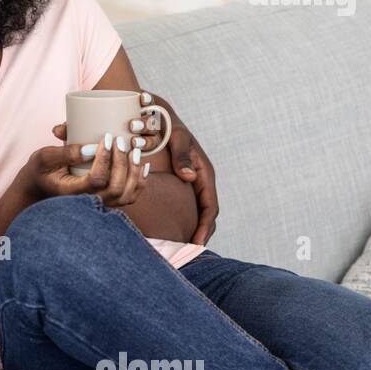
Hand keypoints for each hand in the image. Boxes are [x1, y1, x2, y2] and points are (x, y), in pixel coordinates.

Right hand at [24, 128, 146, 205]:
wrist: (40, 186)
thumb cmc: (41, 169)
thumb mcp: (45, 157)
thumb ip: (66, 152)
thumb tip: (90, 147)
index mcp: (71, 192)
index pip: (96, 180)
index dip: (105, 159)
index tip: (106, 138)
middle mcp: (87, 202)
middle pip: (115, 188)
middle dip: (122, 162)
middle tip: (120, 140)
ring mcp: (99, 204)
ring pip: (126, 195)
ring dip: (134, 171)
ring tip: (134, 150)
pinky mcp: (107, 201)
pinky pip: (130, 197)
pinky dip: (139, 181)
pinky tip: (142, 164)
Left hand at [168, 121, 218, 244]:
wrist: (160, 115)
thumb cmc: (170, 125)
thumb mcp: (178, 138)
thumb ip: (182, 156)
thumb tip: (189, 177)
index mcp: (204, 173)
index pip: (210, 208)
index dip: (204, 228)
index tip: (196, 244)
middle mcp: (201, 180)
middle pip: (207, 215)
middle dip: (201, 235)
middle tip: (190, 254)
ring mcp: (192, 181)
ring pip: (198, 212)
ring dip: (195, 231)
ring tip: (185, 250)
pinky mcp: (182, 181)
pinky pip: (188, 206)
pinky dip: (185, 221)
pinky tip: (175, 232)